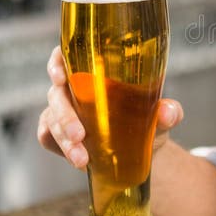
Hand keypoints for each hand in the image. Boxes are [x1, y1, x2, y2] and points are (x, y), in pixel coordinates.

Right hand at [37, 46, 183, 168]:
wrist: (142, 151)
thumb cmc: (147, 121)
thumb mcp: (161, 116)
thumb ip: (168, 113)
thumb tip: (167, 113)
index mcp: (94, 72)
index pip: (66, 56)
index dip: (57, 62)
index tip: (60, 76)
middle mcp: (74, 88)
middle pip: (57, 93)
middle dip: (64, 115)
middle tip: (80, 135)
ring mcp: (62, 110)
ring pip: (51, 119)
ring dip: (64, 140)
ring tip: (82, 158)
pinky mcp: (58, 133)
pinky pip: (47, 137)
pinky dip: (60, 148)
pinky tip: (79, 159)